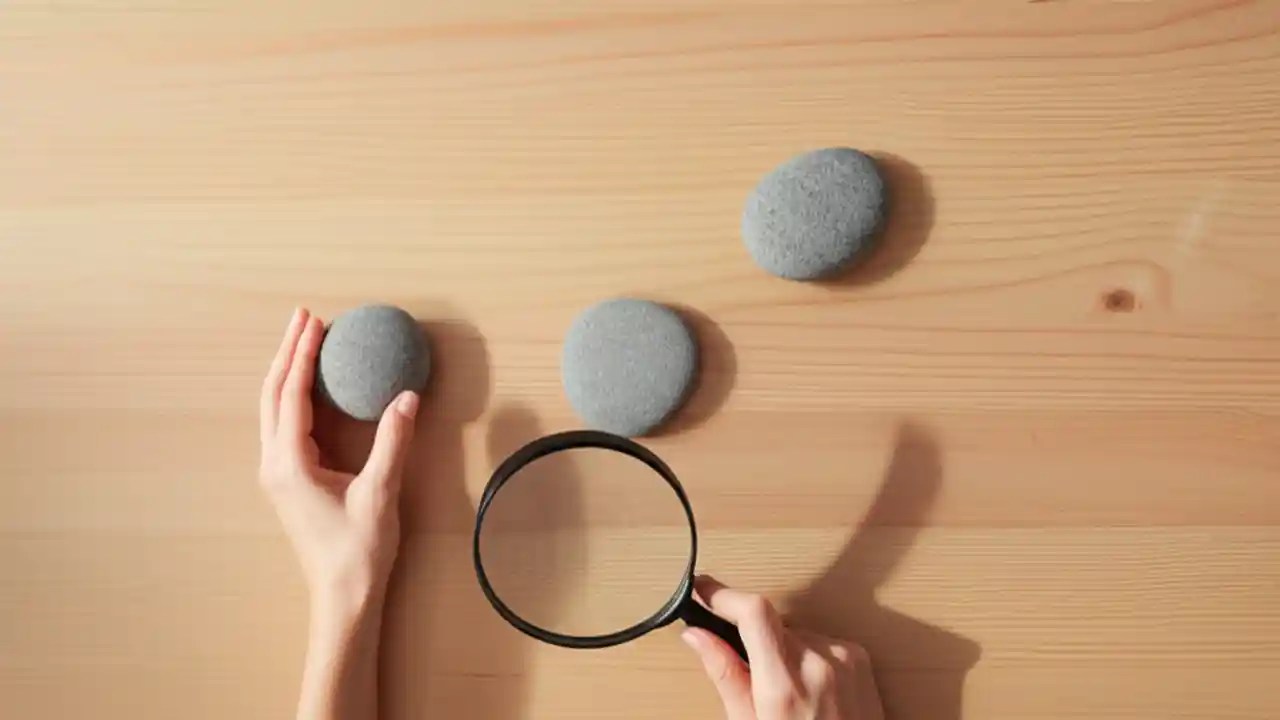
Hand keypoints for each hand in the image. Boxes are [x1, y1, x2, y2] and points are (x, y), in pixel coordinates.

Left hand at [258, 308, 419, 611]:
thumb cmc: (358, 550)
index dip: (302, 355)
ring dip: (287, 371)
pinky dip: (294, 395)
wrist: (342, 595)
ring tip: (305, 340)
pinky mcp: (288, 480)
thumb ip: (392, 441)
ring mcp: (277, 473)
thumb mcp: (380, 493)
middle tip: (305, 317)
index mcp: (290, 463)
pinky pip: (283, 424)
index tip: (316, 322)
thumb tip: (407, 396)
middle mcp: (274, 464)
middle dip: (287, 352)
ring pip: (273, 408)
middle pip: (272, 394)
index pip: (292, 395)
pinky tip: (312, 385)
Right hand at [683, 576, 883, 719]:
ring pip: (793, 632)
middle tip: (750, 672)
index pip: (754, 614)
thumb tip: (696, 635)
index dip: (723, 594)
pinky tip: (811, 687)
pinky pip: (818, 641)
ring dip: (781, 650)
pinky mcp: (859, 656)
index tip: (702, 590)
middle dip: (752, 638)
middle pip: (769, 623)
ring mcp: (844, 657)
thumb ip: (725, 675)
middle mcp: (818, 665)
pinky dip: (806, 656)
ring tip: (789, 691)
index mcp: (784, 687)